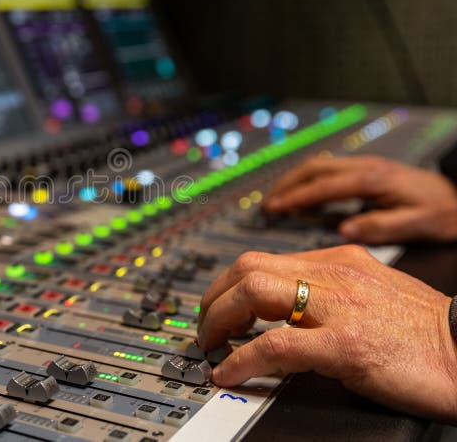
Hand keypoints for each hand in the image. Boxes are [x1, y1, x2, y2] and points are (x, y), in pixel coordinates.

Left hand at [196, 245, 456, 421]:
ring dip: (218, 321)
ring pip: (253, 294)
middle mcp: (334, 275)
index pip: (265, 259)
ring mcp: (339, 308)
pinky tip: (228, 373)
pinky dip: (241, 359)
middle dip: (214, 298)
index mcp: (339, 261)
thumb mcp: (371, 294)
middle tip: (205, 327)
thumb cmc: (426, 331)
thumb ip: (330, 291)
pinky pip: (275, 346)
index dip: (230, 283)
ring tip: (209, 346)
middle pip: (248, 268)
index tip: (219, 306)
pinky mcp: (346, 345)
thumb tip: (288, 309)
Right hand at [263, 155, 456, 243]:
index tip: (274, 209)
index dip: (295, 197)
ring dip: (294, 181)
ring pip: (318, 166)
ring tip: (277, 201)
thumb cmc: (442, 213)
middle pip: (313, 168)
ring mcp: (364, 166)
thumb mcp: (417, 224)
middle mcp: (365, 167)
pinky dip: (308, 182)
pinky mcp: (365, 171)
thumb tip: (344, 230)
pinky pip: (328, 172)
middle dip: (286, 185)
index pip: (323, 186)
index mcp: (373, 180)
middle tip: (266, 205)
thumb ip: (380, 227)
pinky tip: (303, 199)